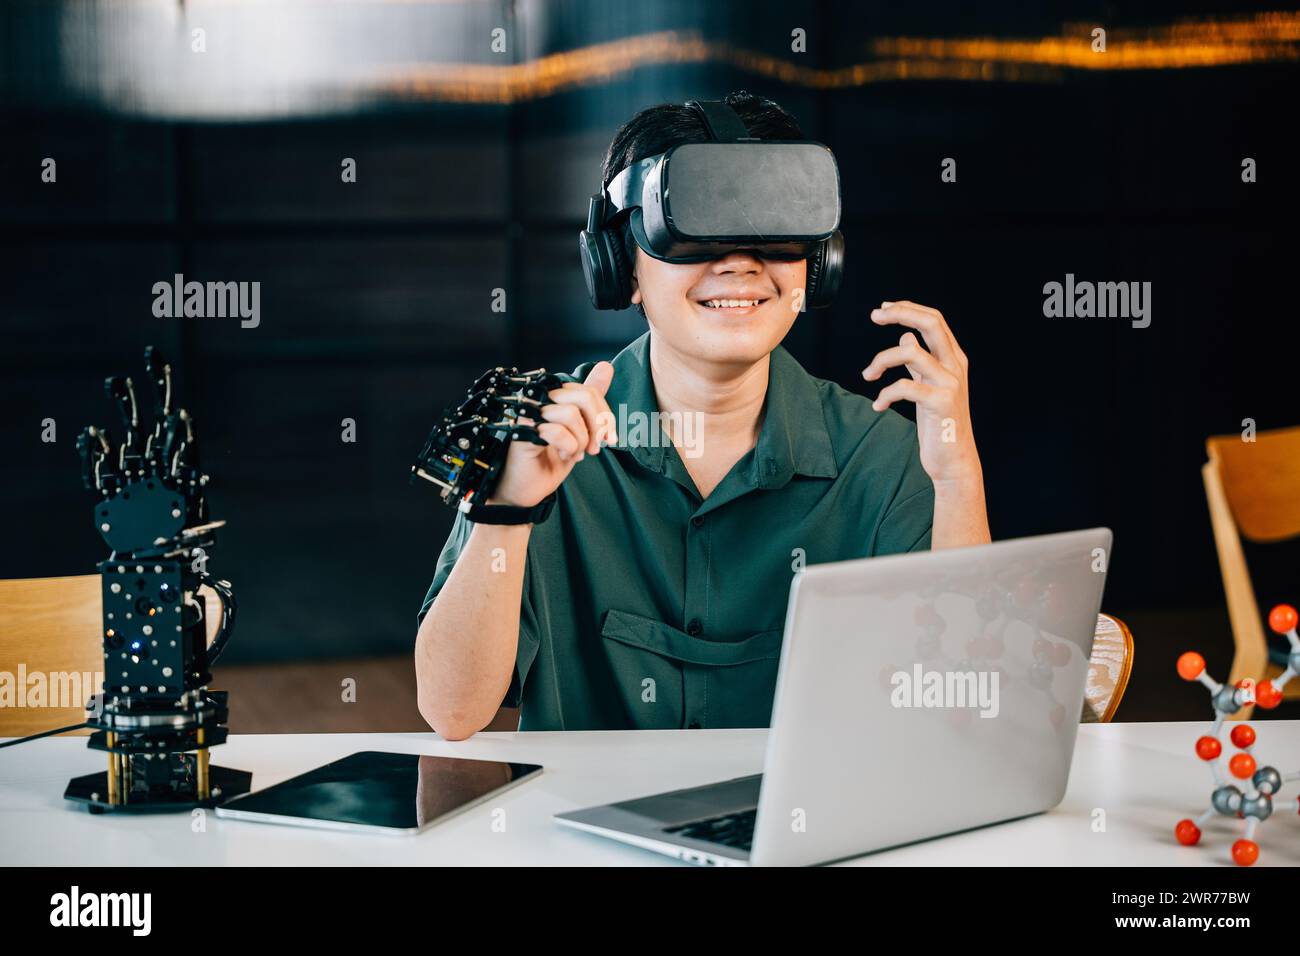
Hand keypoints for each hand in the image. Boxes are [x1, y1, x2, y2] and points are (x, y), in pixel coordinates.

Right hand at [488, 361, 616, 507]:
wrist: (528, 489)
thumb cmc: (550, 459)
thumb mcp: (579, 430)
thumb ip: (591, 400)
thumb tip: (606, 366)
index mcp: (554, 396)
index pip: (589, 391)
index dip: (605, 416)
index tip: (609, 439)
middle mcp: (540, 399)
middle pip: (583, 397)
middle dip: (596, 427)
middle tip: (595, 449)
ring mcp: (530, 413)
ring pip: (571, 414)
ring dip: (580, 440)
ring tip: (574, 453)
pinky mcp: (522, 431)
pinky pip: (556, 431)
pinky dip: (568, 447)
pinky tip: (563, 455)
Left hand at [862, 300, 981, 485]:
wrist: (954, 459)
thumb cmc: (939, 423)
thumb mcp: (929, 385)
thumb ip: (921, 360)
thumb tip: (907, 335)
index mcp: (953, 358)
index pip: (934, 319)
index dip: (907, 308)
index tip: (882, 309)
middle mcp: (955, 366)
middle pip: (930, 323)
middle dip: (899, 313)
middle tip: (875, 316)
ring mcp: (949, 383)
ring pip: (910, 351)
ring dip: (881, 360)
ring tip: (868, 376)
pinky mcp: (939, 403)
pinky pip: (904, 386)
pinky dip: (884, 394)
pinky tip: (878, 406)